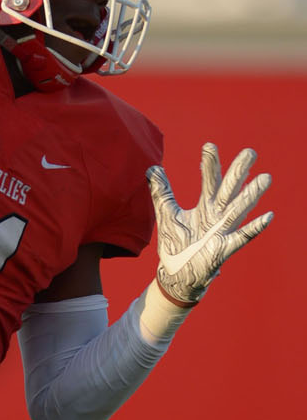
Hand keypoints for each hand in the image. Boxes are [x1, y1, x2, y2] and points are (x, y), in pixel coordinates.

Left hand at [148, 144, 272, 304]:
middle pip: (230, 189)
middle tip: (250, 152)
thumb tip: (151, 169)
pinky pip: (242, 237)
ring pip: (239, 209)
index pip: (210, 181)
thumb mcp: (166, 215)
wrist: (177, 274)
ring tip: (265, 177)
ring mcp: (223, 230)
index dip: (210, 164)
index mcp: (206, 206)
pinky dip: (254, 228)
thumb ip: (161, 193)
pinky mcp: (224, 248)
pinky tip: (267, 216)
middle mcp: (218, 215)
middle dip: (239, 172)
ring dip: (252, 194)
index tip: (209, 145)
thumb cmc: (176, 244)